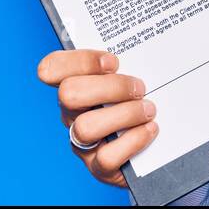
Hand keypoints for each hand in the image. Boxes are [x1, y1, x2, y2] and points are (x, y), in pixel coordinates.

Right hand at [36, 49, 157, 187]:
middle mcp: (72, 114)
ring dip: (124, 114)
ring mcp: (83, 142)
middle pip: (68, 94)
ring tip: (148, 110)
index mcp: (76, 85)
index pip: (52, 68)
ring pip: (85, 127)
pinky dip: (133, 141)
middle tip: (139, 88)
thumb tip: (145, 40)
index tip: (112, 62)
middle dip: (110, 87)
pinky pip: (106, 157)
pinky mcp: (99, 168)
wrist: (156, 146)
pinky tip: (149, 130)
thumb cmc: (142, 101)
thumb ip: (130, 59)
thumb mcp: (133, 75)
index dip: (80, 61)